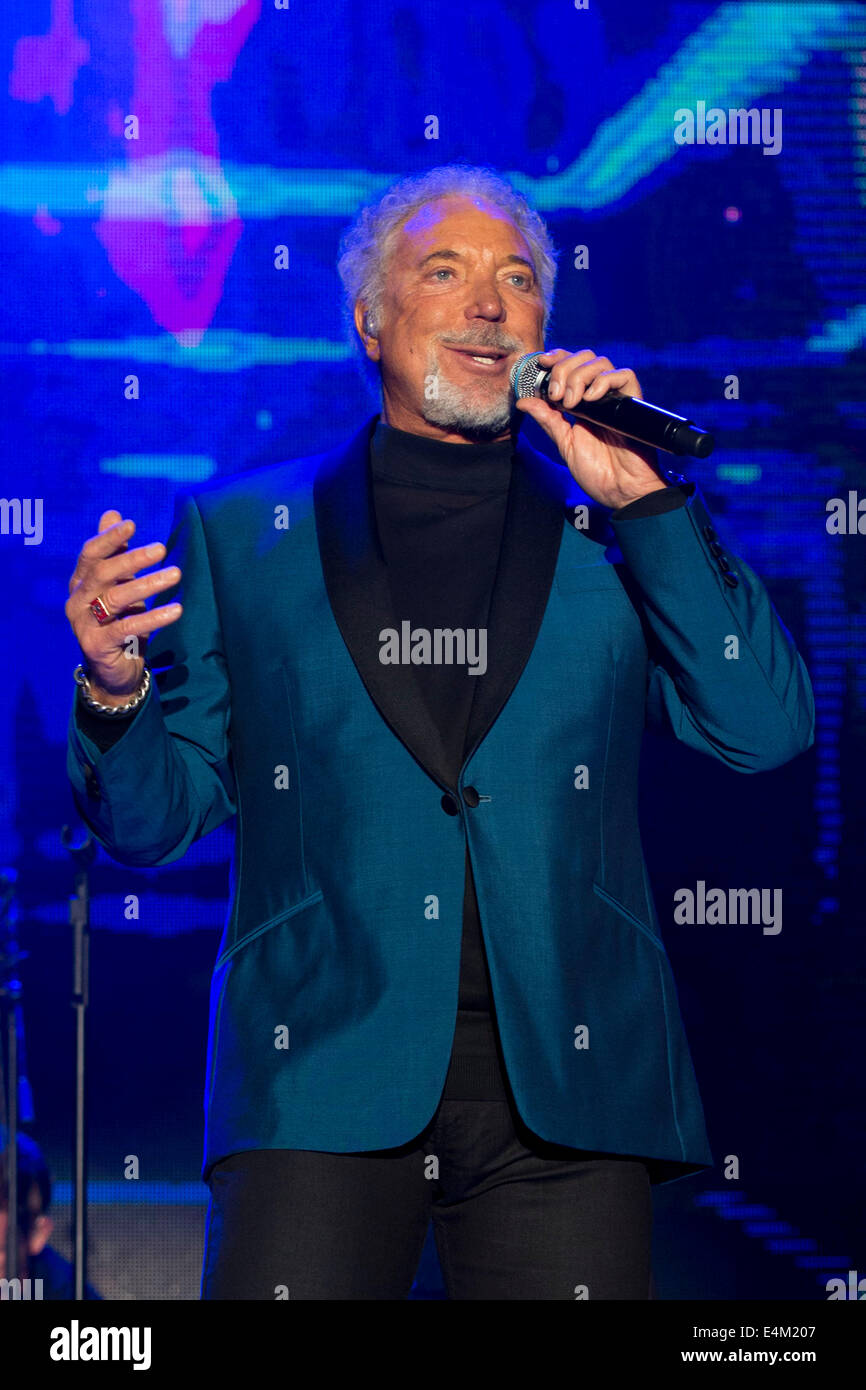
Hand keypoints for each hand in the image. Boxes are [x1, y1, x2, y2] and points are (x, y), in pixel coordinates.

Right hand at [66, 510, 182, 701]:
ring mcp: (84, 624)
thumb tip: (113, 513)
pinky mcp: (98, 645)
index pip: (90, 554)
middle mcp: (77, 601)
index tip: (131, 524)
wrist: (112, 670)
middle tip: (161, 548)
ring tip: (176, 574)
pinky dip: (153, 617)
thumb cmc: (118, 622)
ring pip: (116, 598)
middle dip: (132, 559)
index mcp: (80, 582)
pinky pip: (127, 627)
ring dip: (148, 584)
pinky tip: (176, 610)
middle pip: (103, 573)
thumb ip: (115, 551)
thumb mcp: (117, 585)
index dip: (109, 538)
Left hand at [514, 348, 666, 508]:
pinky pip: (625, 375)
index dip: (557, 357)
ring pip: (601, 363)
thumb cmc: (598, 472)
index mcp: (582, 403)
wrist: (621, 491)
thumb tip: (524, 401)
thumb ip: (547, 421)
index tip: (542, 362)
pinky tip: (591, 398)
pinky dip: (605, 381)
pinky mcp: (633, 403)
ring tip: (573, 403)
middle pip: (584, 358)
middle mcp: (599, 396)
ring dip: (580, 377)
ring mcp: (616, 398)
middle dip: (564, 369)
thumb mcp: (565, 444)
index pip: (571, 365)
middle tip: (557, 395)